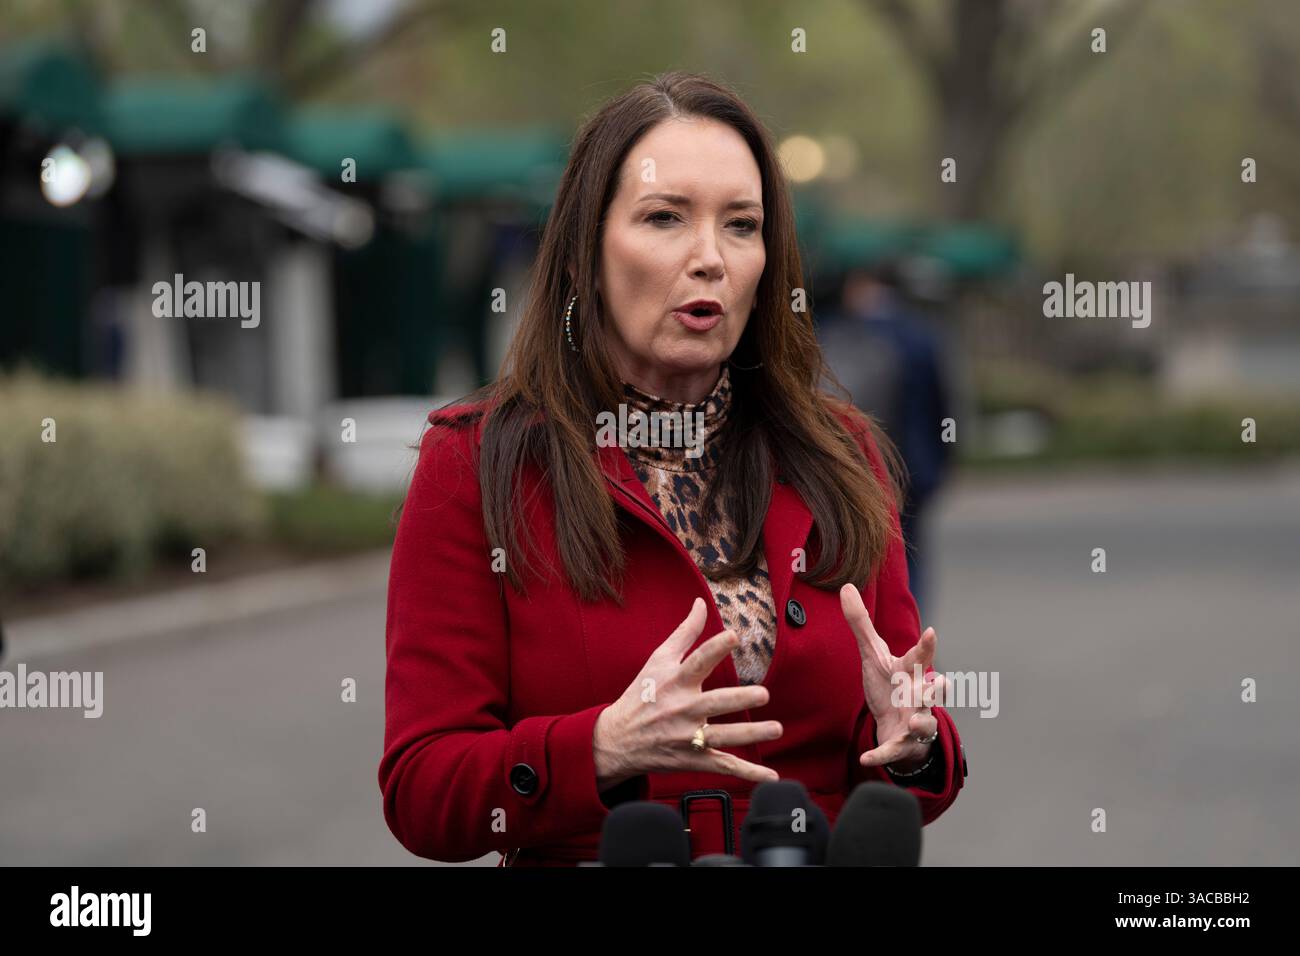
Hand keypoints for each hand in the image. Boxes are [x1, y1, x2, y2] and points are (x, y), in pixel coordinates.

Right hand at [593, 597, 781, 789]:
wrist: (617, 740)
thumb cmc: (641, 694)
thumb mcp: (658, 660)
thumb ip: (684, 632)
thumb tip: (701, 603)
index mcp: (675, 681)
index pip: (697, 662)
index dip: (715, 648)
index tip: (734, 636)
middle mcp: (682, 709)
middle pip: (713, 703)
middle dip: (739, 699)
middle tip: (763, 694)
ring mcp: (687, 737)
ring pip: (723, 737)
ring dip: (750, 734)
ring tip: (776, 729)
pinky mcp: (693, 759)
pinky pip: (723, 766)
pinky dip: (747, 774)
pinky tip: (769, 776)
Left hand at [839, 583, 946, 772]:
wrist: (895, 724)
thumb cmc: (889, 684)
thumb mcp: (873, 654)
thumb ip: (861, 623)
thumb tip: (845, 586)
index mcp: (910, 673)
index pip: (920, 657)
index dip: (926, 646)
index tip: (930, 632)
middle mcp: (918, 697)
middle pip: (933, 693)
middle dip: (937, 689)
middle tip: (939, 684)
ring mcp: (913, 722)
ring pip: (926, 724)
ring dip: (922, 724)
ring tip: (916, 724)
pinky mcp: (901, 743)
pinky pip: (893, 750)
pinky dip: (881, 755)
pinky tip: (865, 758)